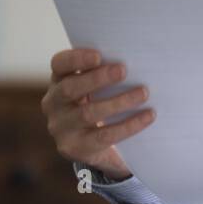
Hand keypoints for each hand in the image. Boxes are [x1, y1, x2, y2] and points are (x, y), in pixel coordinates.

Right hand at [42, 47, 154, 180]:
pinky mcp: (74, 148)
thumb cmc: (99, 102)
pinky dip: (128, 125)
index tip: (98, 56)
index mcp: (59, 80)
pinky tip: (148, 116)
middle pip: (69, 88)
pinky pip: (103, 136)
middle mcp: (54, 103)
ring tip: (143, 93)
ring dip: (118, 102)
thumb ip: (106, 71)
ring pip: (87, 113)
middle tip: (123, 70)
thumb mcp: (96, 86)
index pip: (59, 64)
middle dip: (97, 79)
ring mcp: (61, 127)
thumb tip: (139, 59)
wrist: (94, 145)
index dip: (76, 58)